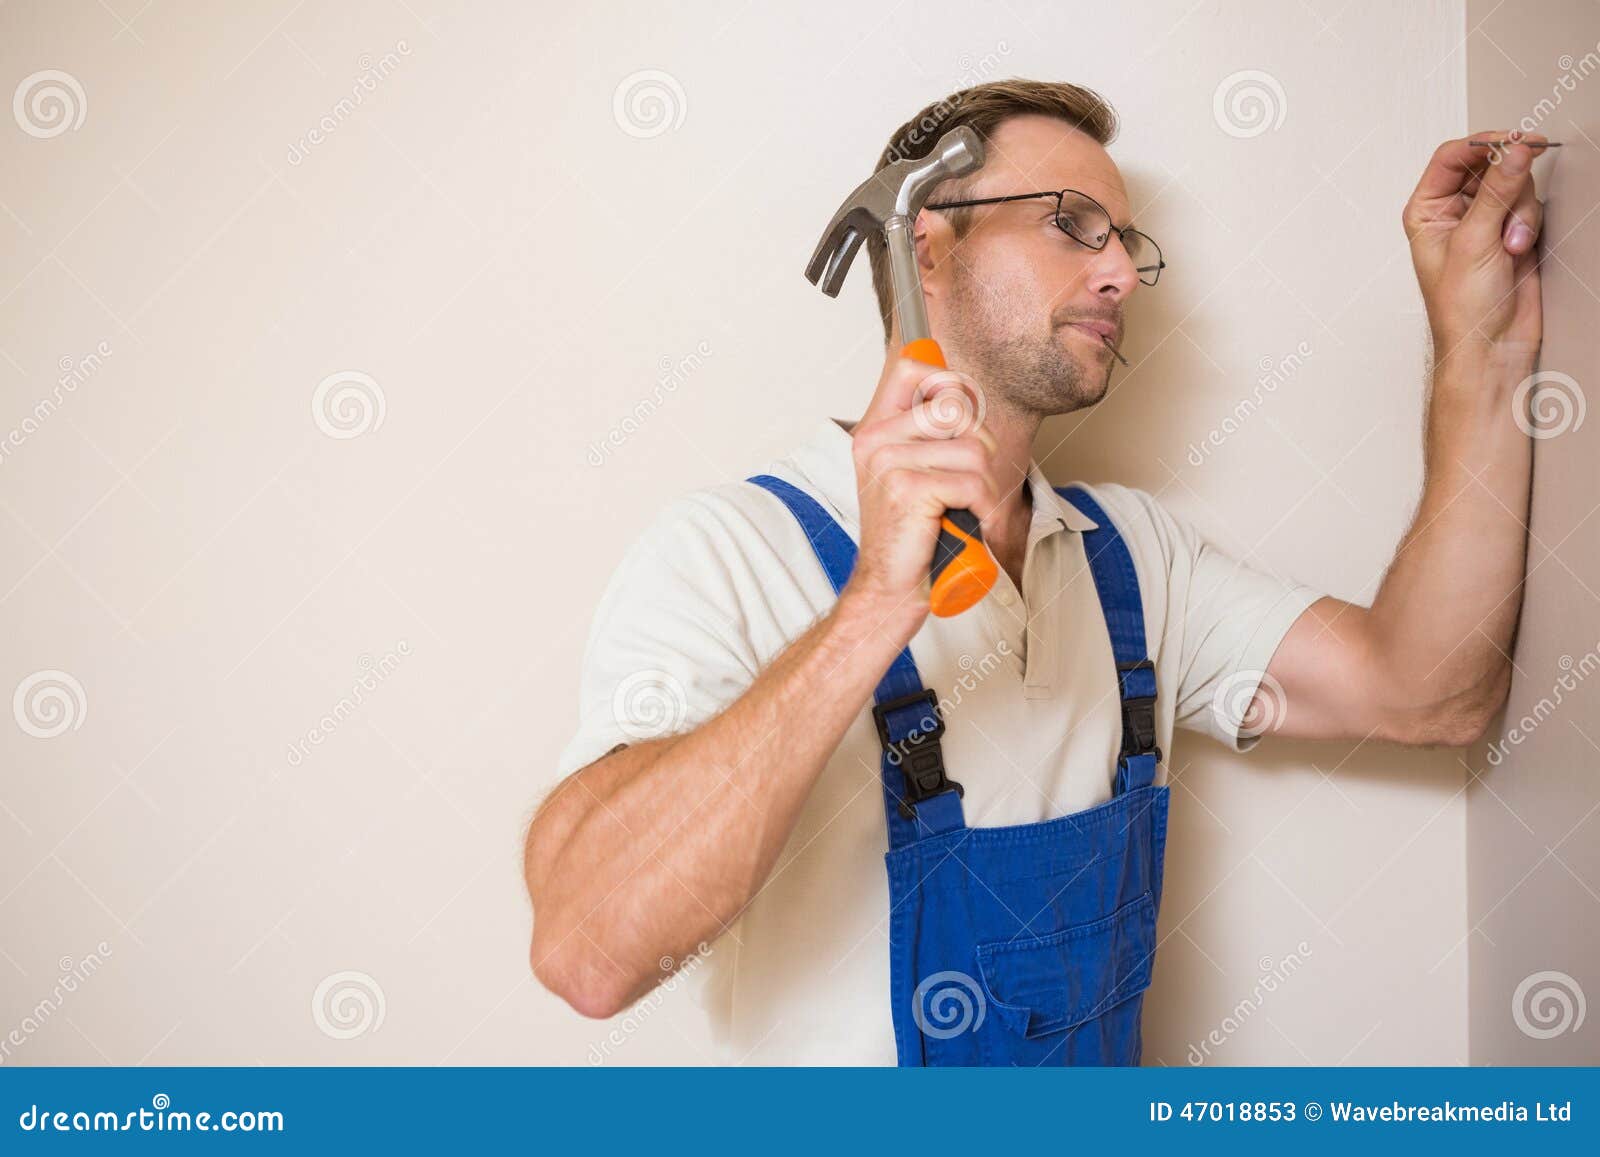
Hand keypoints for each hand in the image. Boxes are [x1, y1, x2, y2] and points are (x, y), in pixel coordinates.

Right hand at [840, 354, 1000, 642]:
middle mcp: (876, 439)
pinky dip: (983, 509)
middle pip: (957, 408)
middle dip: (981, 447)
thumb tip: (963, 394)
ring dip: (986, 486)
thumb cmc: (910, 534)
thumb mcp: (909, 473)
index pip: (912, 368)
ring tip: (968, 508)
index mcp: (875, 428)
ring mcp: (889, 463)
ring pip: (973, 448)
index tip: (960, 419)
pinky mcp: (908, 490)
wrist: (890, 587)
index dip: (948, 383)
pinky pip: (972, 483)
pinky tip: (968, 524)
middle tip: (970, 483)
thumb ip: (928, 434)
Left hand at [1402, 129, 1545, 364]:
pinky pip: (1530, 205)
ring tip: (1510, 244)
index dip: (1483, 144)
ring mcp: (1484, 221)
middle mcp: (1453, 212)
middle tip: (1517, 191)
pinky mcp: (1511, 230)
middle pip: (1489, 165)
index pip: (1451, 156)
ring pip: (1515, 184)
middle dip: (1508, 184)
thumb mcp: (1473, 242)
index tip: (1513, 141)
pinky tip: (1519, 250)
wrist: (1490, 344)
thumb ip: (1496, 191)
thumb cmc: (1461, 308)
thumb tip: (1513, 150)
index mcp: (1426, 210)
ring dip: (1520, 211)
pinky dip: (1530, 224)